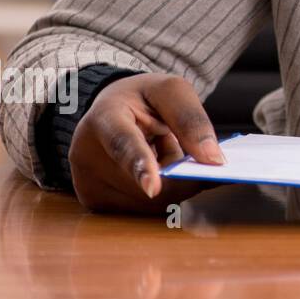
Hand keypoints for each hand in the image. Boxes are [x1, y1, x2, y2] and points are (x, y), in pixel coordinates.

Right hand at [68, 73, 223, 213]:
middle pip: (143, 183)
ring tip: (164, 150)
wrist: (112, 109)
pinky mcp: (97, 203)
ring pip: (149, 202)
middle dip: (180, 175)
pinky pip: (145, 208)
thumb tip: (213, 159)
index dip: (139, 165)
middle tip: (197, 154)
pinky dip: (164, 192)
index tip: (153, 187)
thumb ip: (191, 119)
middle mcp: (86, 156)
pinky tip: (157, 168)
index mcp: (103, 119)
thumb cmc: (142, 98)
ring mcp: (88, 184)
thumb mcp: (170, 91)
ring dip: (173, 182)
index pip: (121, 145)